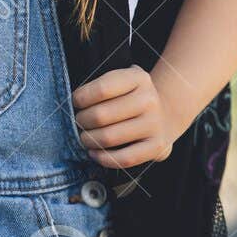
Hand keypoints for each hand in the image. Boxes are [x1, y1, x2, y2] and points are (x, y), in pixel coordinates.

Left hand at [71, 66, 187, 168]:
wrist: (163, 113)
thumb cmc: (129, 97)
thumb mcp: (120, 82)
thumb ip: (100, 88)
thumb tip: (73, 105)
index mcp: (138, 78)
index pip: (102, 89)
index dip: (81, 98)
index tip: (75, 103)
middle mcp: (149, 99)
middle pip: (101, 115)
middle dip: (81, 121)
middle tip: (77, 122)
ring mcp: (155, 124)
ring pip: (109, 137)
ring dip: (88, 140)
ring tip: (84, 137)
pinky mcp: (157, 146)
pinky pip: (125, 158)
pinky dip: (103, 158)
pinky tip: (94, 153)